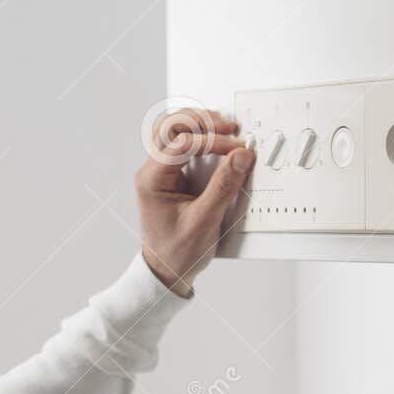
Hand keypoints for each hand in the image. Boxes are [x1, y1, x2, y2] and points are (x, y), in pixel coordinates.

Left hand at [136, 107, 253, 294]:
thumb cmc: (178, 252)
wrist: (166, 272)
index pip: (181, 143)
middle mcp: (152, 170)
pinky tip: (219, 138)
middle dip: (201, 121)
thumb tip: (241, 156)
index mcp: (151, 180)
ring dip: (199, 123)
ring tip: (226, 127)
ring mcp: (161, 170)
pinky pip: (182, 144)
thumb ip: (223, 187)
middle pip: (169, 126)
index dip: (212, 141)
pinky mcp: (172, 174)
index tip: (238, 149)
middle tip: (230, 127)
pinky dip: (200, 136)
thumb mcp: (204, 222)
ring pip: (173, 129)